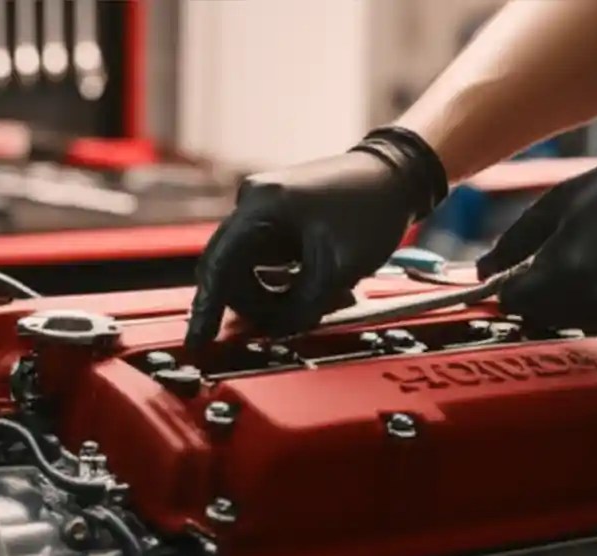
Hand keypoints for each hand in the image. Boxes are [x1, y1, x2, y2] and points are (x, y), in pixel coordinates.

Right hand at [185, 127, 447, 347]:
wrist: (397, 175)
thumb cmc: (370, 210)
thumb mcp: (336, 269)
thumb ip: (300, 306)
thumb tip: (275, 331)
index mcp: (259, 207)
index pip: (218, 265)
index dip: (207, 308)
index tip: (198, 340)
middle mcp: (253, 203)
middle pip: (230, 270)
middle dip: (254, 304)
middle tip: (285, 325)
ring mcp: (264, 210)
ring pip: (249, 269)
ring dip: (273, 295)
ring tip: (313, 303)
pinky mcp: (278, 219)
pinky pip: (266, 261)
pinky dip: (283, 282)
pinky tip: (311, 290)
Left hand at [476, 129, 596, 326]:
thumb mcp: (560, 202)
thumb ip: (515, 241)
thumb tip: (483, 270)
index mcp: (566, 270)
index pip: (512, 300)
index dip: (502, 286)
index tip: (502, 273)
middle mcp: (592, 299)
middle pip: (537, 314)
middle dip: (530, 293)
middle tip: (537, 261)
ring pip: (566, 318)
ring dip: (558, 298)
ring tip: (576, 256)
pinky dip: (590, 298)